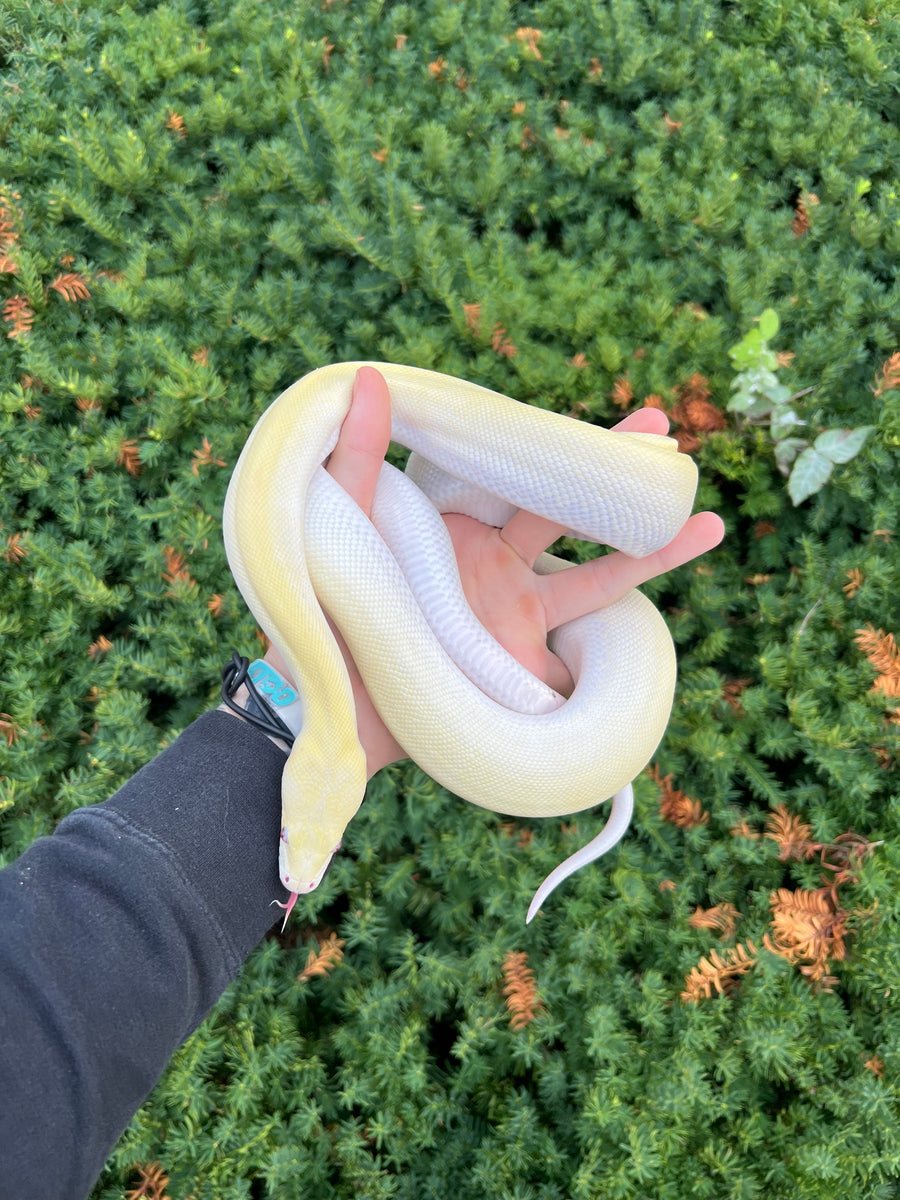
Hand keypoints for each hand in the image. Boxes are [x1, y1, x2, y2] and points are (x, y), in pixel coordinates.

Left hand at [266, 366, 723, 776]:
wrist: (326, 707)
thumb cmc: (321, 612)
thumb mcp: (338, 530)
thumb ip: (356, 460)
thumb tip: (371, 377)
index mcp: (455, 525)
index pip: (519, 473)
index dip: (563, 442)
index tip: (591, 408)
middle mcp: (494, 566)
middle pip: (573, 513)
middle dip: (619, 476)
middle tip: (670, 438)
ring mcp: (514, 618)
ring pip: (599, 578)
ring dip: (653, 553)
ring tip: (710, 522)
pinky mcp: (523, 668)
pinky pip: (583, 654)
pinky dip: (625, 644)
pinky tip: (669, 631)